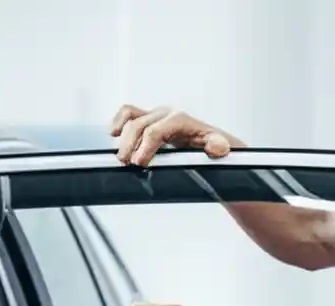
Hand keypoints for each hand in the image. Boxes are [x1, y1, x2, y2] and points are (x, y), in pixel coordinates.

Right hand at [109, 104, 242, 165]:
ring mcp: (156, 115)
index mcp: (180, 119)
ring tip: (122, 157)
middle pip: (139, 124)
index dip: (145, 147)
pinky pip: (128, 114)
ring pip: (130, 116)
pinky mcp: (148, 119)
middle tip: (128, 164)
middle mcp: (166, 113)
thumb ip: (219, 146)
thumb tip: (218, 147)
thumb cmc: (214, 146)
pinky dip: (118, 122)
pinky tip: (113, 134)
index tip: (140, 163)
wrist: (212, 141)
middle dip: (130, 144)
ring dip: (122, 136)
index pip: (155, 130)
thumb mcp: (220, 147)